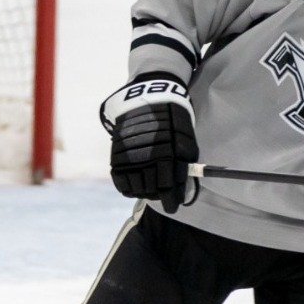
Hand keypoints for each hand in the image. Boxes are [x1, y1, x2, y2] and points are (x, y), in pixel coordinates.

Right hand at [103, 78, 198, 210]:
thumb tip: (182, 190)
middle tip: (163, 195)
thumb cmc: (174, 121)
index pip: (169, 189)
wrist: (148, 98)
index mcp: (169, 157)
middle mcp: (148, 159)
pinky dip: (128, 187)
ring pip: (137, 188)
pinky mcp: (117, 156)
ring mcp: (131, 158)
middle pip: (153, 191)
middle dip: (160, 196)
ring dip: (145, 192)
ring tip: (150, 189)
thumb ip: (184, 167)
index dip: (172, 201)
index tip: (173, 206)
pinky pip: (121, 181)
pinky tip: (135, 185)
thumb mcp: (186, 142)